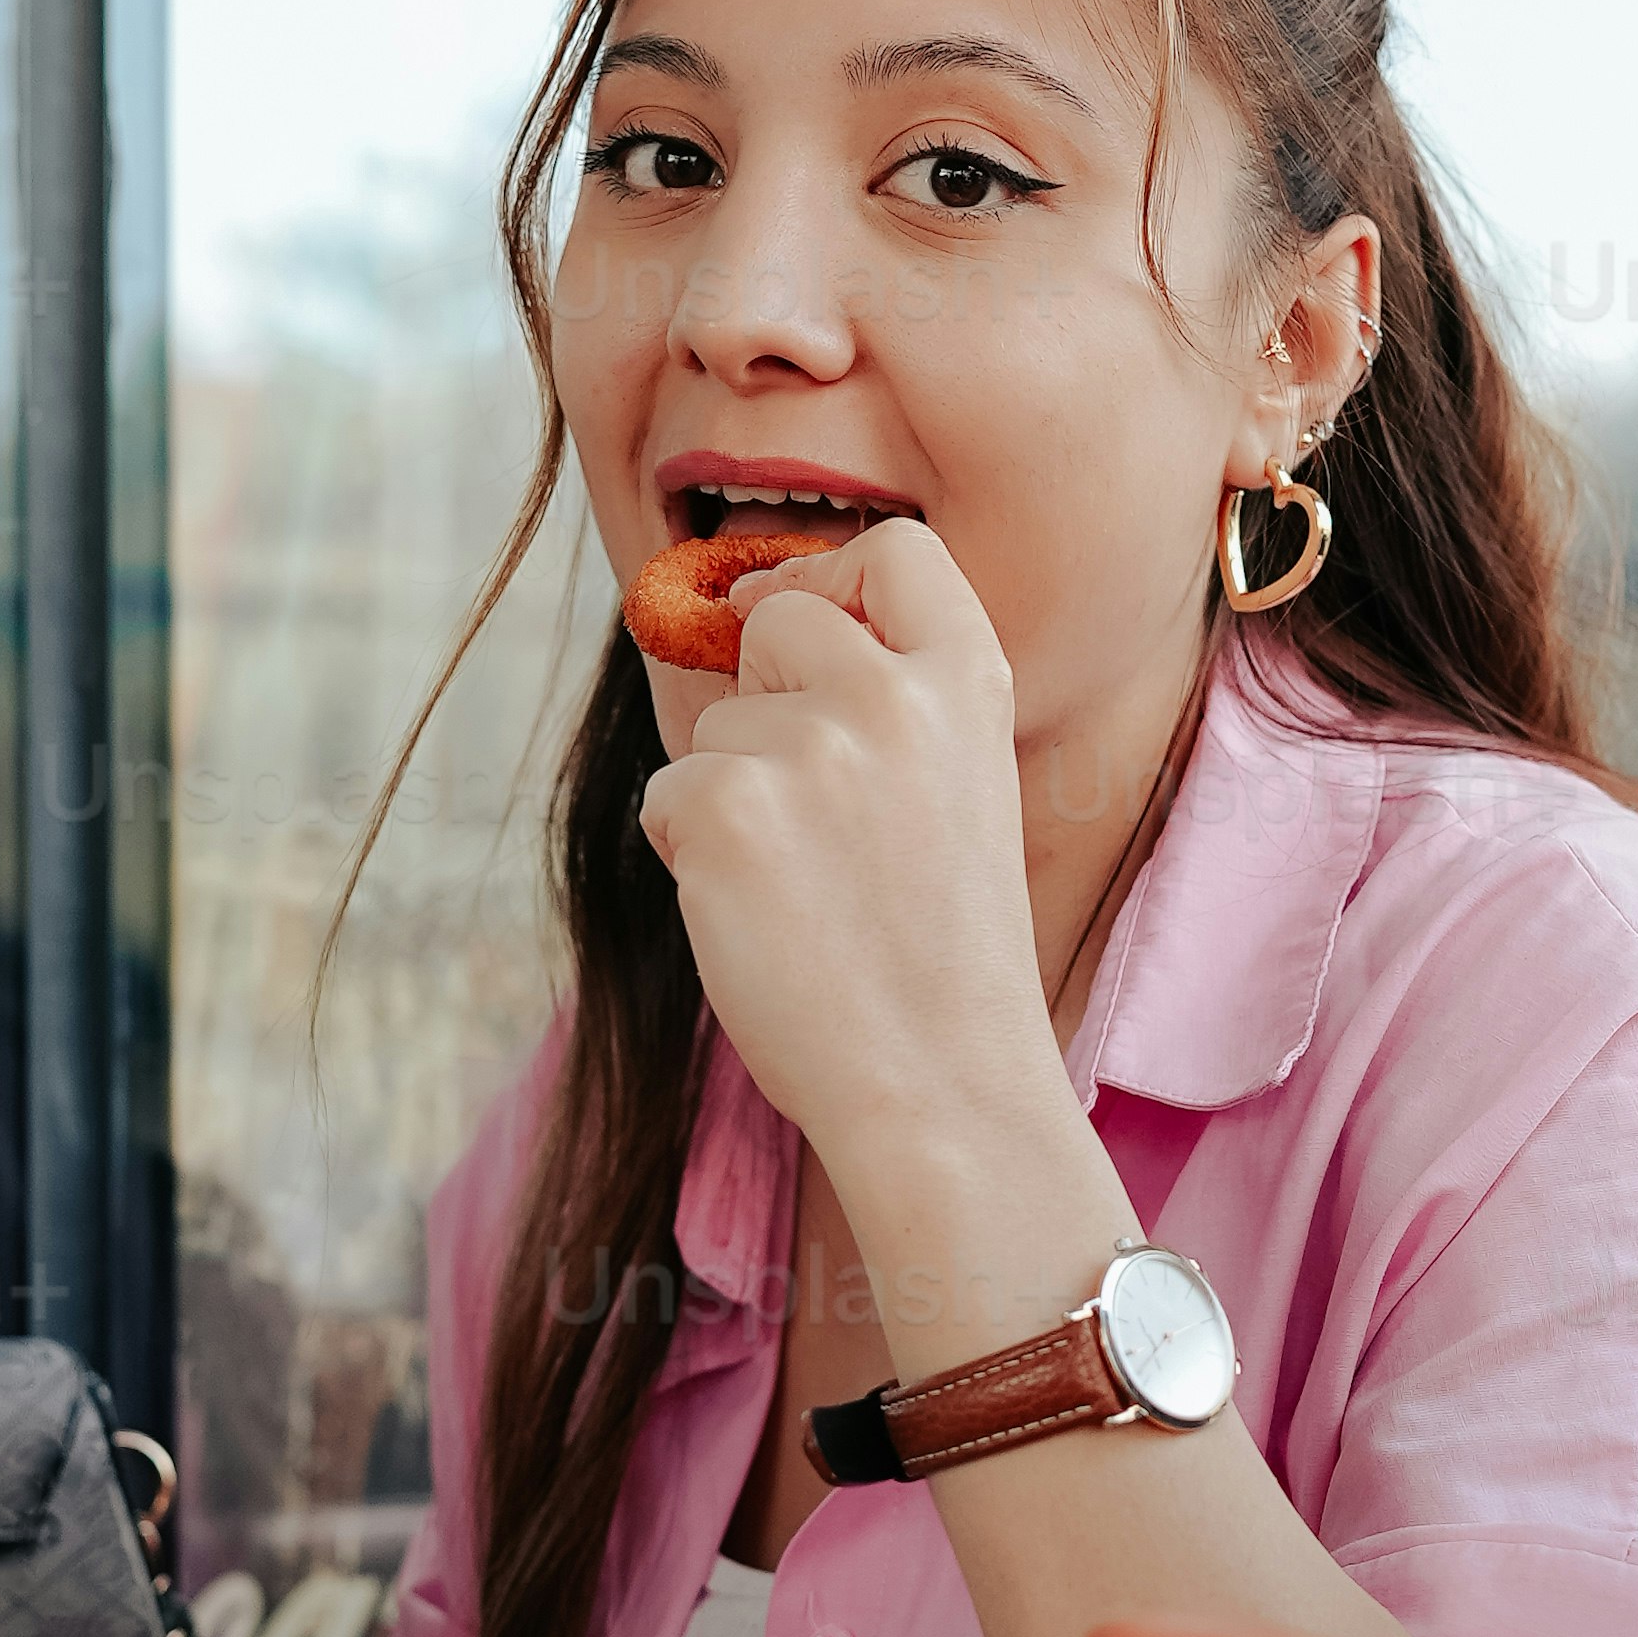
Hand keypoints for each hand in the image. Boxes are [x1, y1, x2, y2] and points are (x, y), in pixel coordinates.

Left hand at [635, 524, 1075, 1245]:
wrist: (940, 1087)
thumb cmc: (943, 960)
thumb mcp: (957, 795)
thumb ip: (890, 707)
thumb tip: (753, 619)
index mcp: (969, 686)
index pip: (897, 550)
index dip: (837, 577)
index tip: (808, 626)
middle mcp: (890, 694)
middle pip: (776, 619)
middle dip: (765, 692)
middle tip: (810, 813)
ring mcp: (804, 746)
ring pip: (715, 726)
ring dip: (733, 796)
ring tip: (810, 895)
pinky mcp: (721, 807)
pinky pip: (668, 796)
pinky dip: (692, 856)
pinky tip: (762, 919)